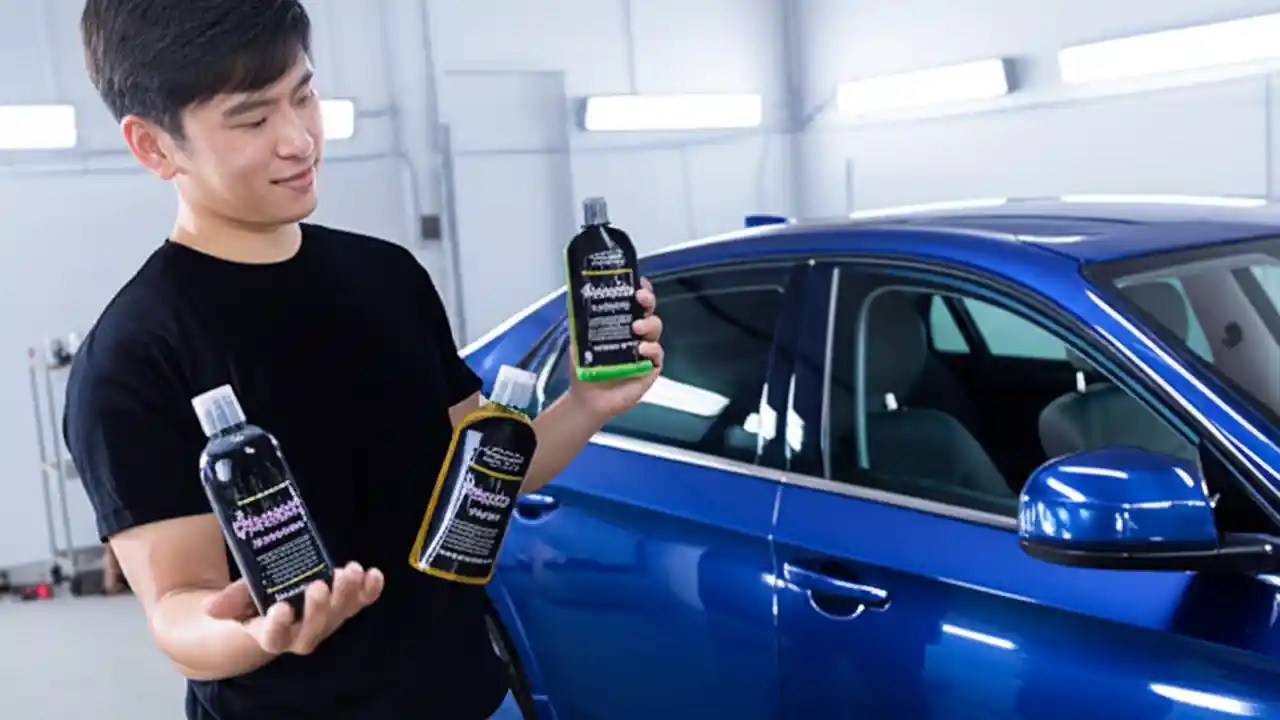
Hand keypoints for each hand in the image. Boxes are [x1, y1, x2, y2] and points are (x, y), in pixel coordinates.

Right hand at [203, 561, 383, 655]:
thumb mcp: (242, 596)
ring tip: (350, 571)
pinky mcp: (347, 606)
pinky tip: (374, 575)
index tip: (279, 608)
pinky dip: (370, 590)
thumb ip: (231, 600)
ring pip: (340, 614)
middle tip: (318, 585)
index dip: (277, 626)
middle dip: (318, 608)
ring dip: (347, 593)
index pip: (274, 638)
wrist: (282, 597)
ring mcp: (328, 621)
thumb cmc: (258, 598)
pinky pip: (362, 602)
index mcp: (272, 633)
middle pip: (313, 629)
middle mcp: (302, 633)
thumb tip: (210, 608)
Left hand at [569, 276, 664, 419]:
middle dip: (648, 300)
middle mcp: (636, 334)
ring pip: (656, 329)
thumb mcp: (579, 341)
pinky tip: (641, 349)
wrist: (588, 399)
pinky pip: (658, 354)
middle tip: (640, 298)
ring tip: (637, 327)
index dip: (640, 290)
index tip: (637, 283)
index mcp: (621, 324)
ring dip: (649, 324)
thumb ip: (580, 322)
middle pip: (649, 311)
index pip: (634, 302)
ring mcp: (645, 350)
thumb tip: (575, 297)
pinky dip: (652, 349)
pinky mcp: (651, 368)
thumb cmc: (585, 369)